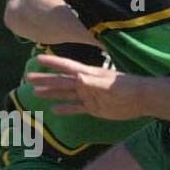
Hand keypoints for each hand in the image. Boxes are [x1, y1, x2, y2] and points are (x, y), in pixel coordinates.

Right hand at [26, 54, 145, 119]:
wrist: (141, 99)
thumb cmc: (128, 88)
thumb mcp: (110, 86)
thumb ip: (93, 83)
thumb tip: (77, 77)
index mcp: (88, 75)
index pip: (67, 67)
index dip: (52, 63)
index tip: (38, 59)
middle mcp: (85, 83)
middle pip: (61, 81)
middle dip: (45, 79)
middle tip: (28, 78)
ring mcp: (88, 96)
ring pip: (65, 94)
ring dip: (51, 92)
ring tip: (36, 92)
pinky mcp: (93, 108)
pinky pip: (76, 108)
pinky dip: (65, 109)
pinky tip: (54, 110)